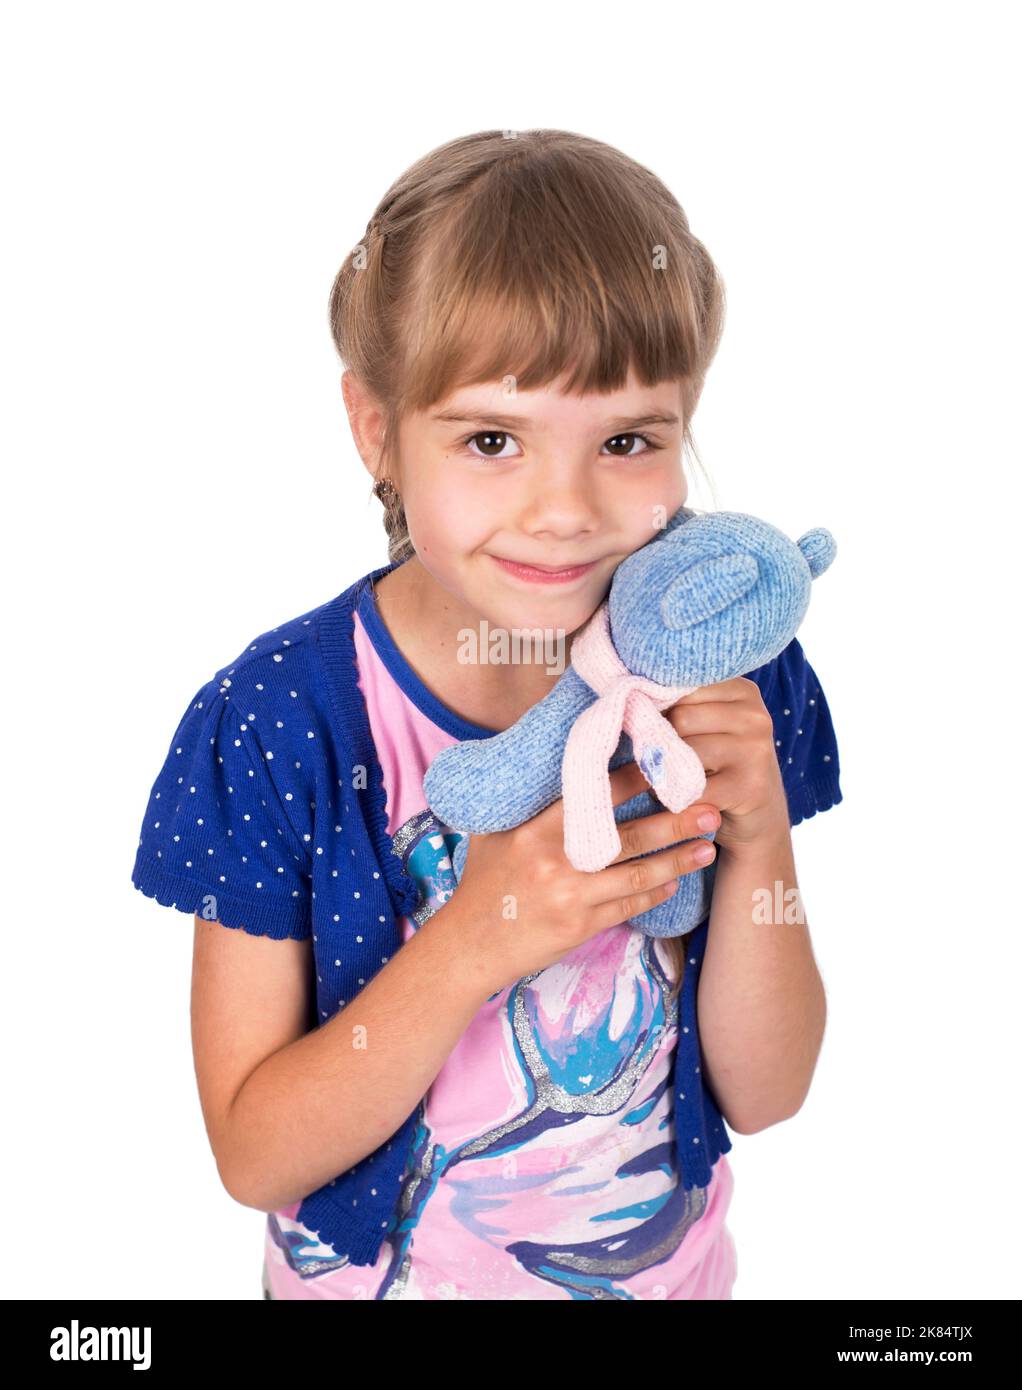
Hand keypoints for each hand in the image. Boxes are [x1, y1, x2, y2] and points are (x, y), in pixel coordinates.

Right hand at [445, 760, 719, 997]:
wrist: (469, 945)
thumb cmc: (483, 881)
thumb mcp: (494, 832)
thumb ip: (526, 802)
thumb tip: (555, 760)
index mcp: (536, 830)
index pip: (596, 796)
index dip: (634, 778)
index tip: (665, 764)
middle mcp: (557, 861)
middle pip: (630, 837)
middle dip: (675, 822)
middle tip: (710, 808)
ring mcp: (571, 897)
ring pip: (638, 875)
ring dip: (677, 861)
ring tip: (707, 847)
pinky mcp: (580, 927)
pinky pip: (628, 907)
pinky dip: (655, 893)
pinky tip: (675, 881)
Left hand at [665, 676, 789, 854]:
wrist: (758, 818)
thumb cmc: (718, 764)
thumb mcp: (705, 726)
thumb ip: (678, 705)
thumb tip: (627, 694)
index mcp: (741, 691)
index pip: (681, 686)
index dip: (661, 707)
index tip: (658, 724)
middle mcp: (754, 716)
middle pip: (681, 717)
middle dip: (665, 741)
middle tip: (670, 760)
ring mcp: (756, 750)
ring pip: (685, 752)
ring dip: (669, 772)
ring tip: (677, 779)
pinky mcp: (751, 786)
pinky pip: (693, 787)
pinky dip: (678, 798)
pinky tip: (684, 800)